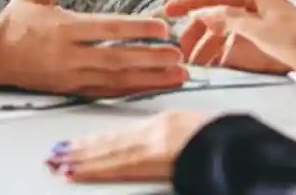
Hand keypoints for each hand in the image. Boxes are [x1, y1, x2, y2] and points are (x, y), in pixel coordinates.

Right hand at [0, 0, 187, 96]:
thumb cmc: (17, 18)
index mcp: (64, 27)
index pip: (108, 29)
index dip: (137, 29)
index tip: (162, 28)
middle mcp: (69, 55)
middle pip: (118, 58)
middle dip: (151, 59)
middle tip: (179, 56)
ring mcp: (71, 75)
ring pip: (116, 79)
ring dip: (149, 78)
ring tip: (177, 75)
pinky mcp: (71, 89)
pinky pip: (106, 92)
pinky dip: (131, 90)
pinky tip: (152, 87)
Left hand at [46, 110, 215, 182]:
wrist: (242, 143)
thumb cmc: (230, 139)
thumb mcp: (200, 131)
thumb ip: (177, 138)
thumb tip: (168, 147)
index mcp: (164, 123)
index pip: (121, 134)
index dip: (96, 140)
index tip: (77, 144)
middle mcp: (152, 132)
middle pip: (108, 143)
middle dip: (79, 150)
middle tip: (53, 153)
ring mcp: (150, 147)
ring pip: (105, 155)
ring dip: (78, 160)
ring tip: (56, 163)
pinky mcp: (152, 163)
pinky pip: (116, 168)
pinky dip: (92, 170)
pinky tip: (76, 173)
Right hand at [178, 0, 295, 73]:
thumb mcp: (262, 32)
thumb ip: (231, 20)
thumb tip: (205, 13)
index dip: (189, 1)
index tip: (168, 11)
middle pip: (215, 8)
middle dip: (195, 26)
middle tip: (177, 45)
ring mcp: (258, 15)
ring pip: (223, 24)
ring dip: (207, 41)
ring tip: (190, 61)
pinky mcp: (263, 32)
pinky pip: (234, 36)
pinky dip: (221, 49)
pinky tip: (211, 64)